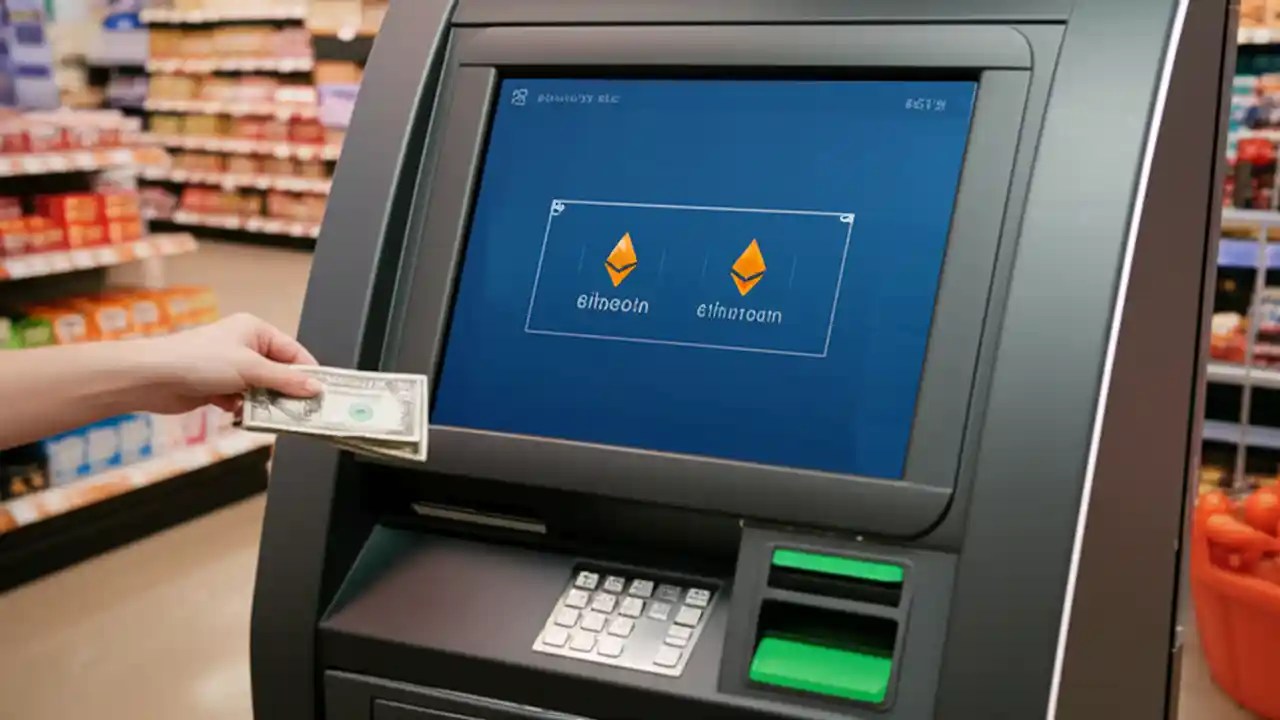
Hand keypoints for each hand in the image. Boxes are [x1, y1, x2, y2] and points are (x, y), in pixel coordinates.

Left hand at [136, 313, 320, 413]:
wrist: (152, 377)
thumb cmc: (198, 360)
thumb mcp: (250, 368)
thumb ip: (285, 380)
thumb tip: (315, 388)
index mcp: (256, 331)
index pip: (293, 352)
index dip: (308, 373)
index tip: (322, 394)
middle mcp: (245, 347)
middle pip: (279, 373)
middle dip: (286, 393)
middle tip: (301, 412)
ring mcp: (231, 368)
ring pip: (261, 390)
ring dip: (264, 404)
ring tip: (269, 417)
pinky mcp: (218, 387)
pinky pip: (242, 401)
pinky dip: (244, 410)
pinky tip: (239, 415)